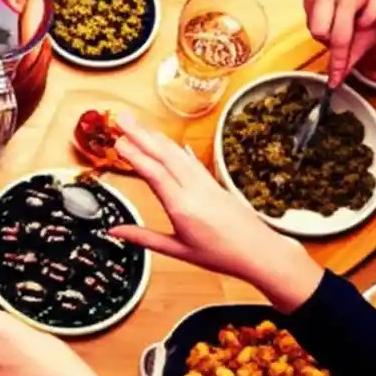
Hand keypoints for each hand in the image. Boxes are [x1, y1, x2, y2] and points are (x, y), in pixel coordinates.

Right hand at [110, 116, 322, 312]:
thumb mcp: (178, 250)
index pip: (155, 174)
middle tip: (122, 120)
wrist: (260, 252)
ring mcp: (206, 183)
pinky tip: (168, 142)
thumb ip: (144, 238)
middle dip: (141, 135)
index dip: (135, 155)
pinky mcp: (214, 182)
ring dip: (156, 137)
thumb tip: (115, 231)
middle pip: (164, 155)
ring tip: (138, 126)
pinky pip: (190, 160)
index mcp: (183, 207)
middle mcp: (195, 189)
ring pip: (177, 153)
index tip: (118, 142)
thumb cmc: (222, 255)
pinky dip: (175, 148)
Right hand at [304, 0, 375, 86]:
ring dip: (326, 33)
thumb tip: (340, 74)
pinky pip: (307, 18)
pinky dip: (320, 22)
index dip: (338, 61)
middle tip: (347, 36)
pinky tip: (332, 15)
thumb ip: (359, 49)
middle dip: (333, 42)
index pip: (341, 37)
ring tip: (341, 23)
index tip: (334, 80)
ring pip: (312, 28)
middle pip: (320, 34)